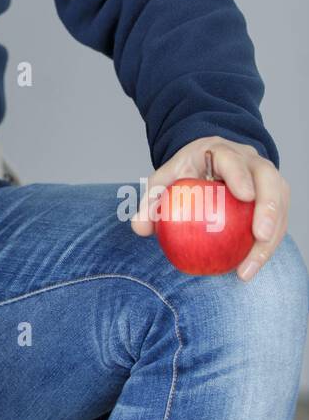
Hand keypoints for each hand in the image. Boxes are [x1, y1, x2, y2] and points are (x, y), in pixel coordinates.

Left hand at [130, 135, 289, 282]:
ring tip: (250, 266)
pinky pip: (279, 221)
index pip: (232, 159)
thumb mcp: (164, 181)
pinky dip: (268, 245)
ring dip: (272, 236)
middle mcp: (250, 161)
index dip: (240, 175)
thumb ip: (152, 201)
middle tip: (260, 236)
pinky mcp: (275, 197)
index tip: (244, 196)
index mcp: (220, 151)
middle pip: (268, 179)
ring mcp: (266, 178)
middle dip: (269, 207)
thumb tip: (140, 227)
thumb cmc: (186, 173)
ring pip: (280, 203)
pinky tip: (249, 267)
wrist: (207, 163)